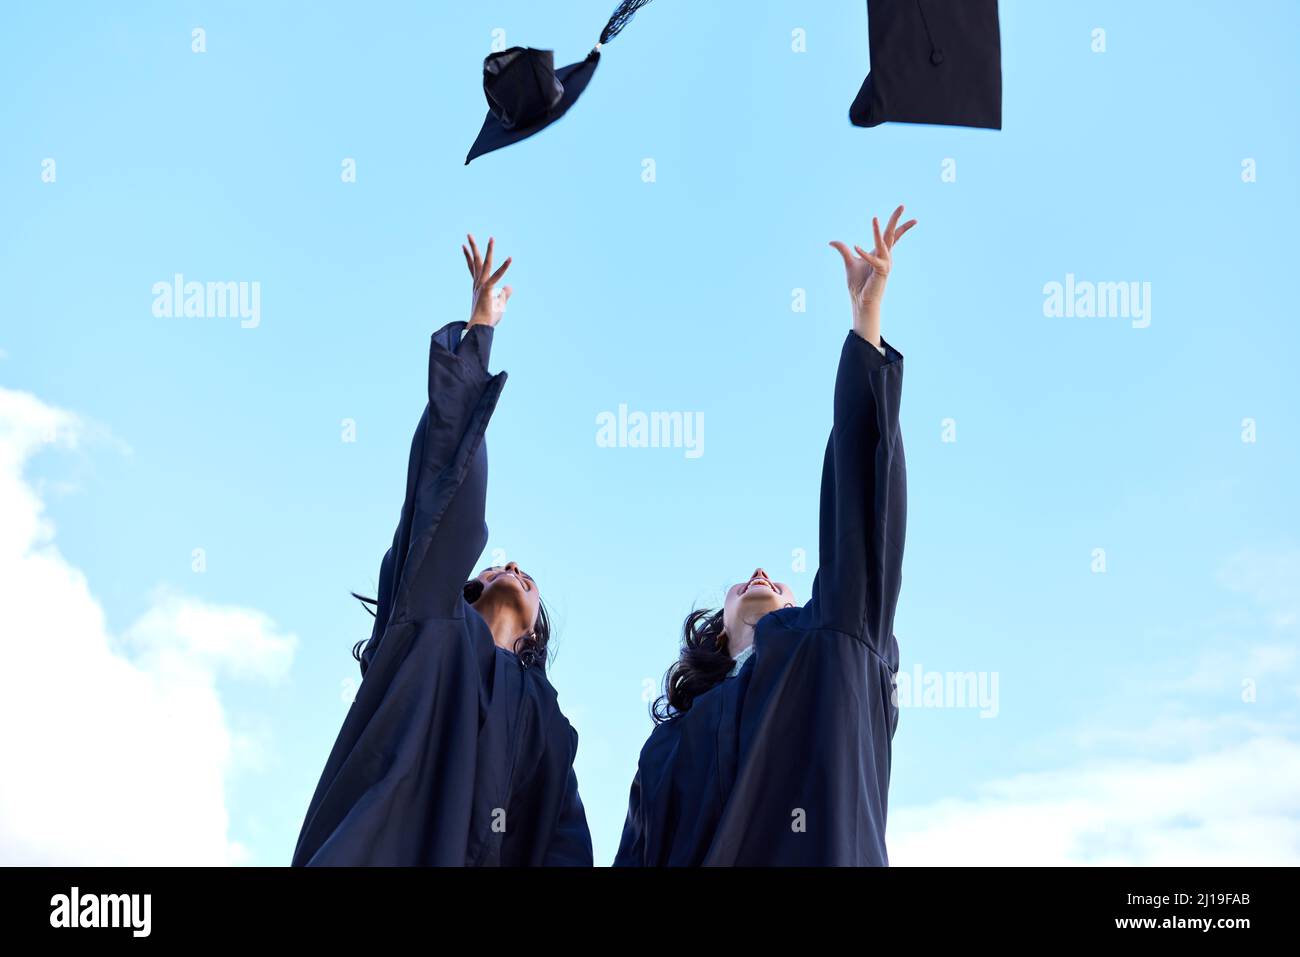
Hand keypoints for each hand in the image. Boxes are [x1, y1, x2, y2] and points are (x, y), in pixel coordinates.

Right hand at [462, 233, 512, 328]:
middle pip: (475, 262)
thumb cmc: (488, 319)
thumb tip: (510, 286)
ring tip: (491, 238)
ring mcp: (482, 285)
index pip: (472, 268)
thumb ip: (504, 294)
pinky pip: (496, 276)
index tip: (463, 245)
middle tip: (469, 234)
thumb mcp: (499, 304)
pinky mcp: (487, 290)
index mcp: (478, 286)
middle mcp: (478, 283)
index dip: (468, 256)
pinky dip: (504, 267)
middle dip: (472, 247)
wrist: (480, 328)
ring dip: (489, 250)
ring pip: (486, 264)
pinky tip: (510, 258)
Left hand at [829, 205, 916, 345]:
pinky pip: (873, 259)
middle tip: (902, 205)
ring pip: (883, 243)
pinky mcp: (881, 271)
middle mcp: (886, 256)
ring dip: (877, 231)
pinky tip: (855, 247)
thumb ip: (843, 250)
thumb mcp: (849, 262)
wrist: (861, 300)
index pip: (892, 235)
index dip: (900, 223)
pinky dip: (864, 254)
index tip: (905, 210)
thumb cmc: (858, 283)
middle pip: (892, 234)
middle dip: (896, 219)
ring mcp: (885, 263)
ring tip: (874, 218)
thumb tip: (832, 241)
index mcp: (881, 252)